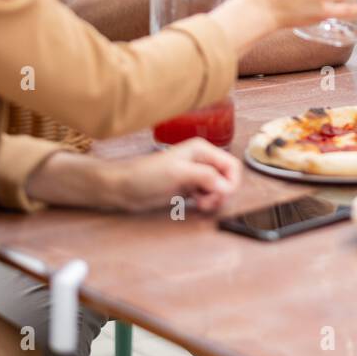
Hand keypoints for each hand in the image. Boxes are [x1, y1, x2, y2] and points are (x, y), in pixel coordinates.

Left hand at [110, 138, 241, 212]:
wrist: (124, 188)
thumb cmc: (147, 176)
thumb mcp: (178, 174)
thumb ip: (205, 177)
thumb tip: (227, 187)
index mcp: (202, 150)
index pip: (231, 165)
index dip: (232, 181)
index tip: (222, 195)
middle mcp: (202, 160)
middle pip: (227, 178)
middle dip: (222, 192)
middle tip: (207, 202)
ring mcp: (196, 174)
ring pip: (219, 188)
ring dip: (215, 199)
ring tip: (200, 205)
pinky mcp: (189, 187)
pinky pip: (208, 195)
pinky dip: (207, 202)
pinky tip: (196, 205)